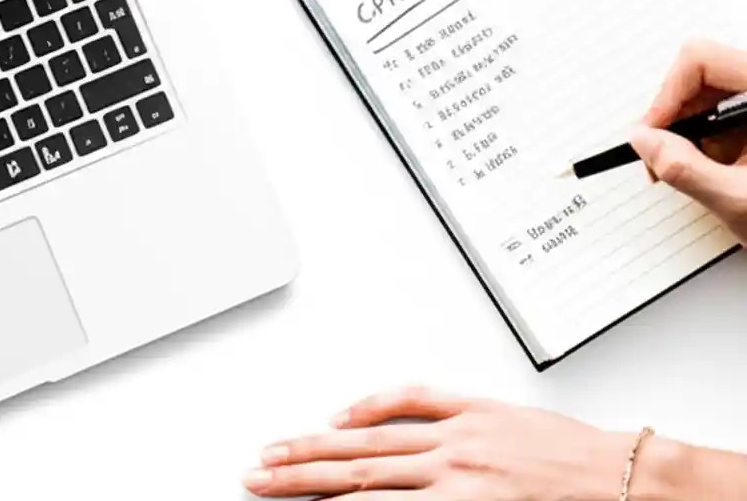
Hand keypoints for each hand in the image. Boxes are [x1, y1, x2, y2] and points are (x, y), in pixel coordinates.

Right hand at [242, 387, 682, 499]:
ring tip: (278, 446)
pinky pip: (416, 398)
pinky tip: (343, 412)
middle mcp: (451, 467)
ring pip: (373, 436)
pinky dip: (375, 403)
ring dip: (317, 441)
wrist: (628, 486)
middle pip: (354, 469)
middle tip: (256, 474)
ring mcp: (461, 432)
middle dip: (297, 473)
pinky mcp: (479, 409)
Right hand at [630, 39, 746, 242]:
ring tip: (699, 172)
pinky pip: (728, 112)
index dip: (668, 95)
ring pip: (712, 94)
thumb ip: (685, 169)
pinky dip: (712, 140)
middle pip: (704, 74)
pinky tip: (720, 169)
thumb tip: (646, 141)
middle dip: (675, 118)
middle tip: (663, 157)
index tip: (654, 133)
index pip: (703, 61)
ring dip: (693, 132)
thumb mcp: (739, 201)